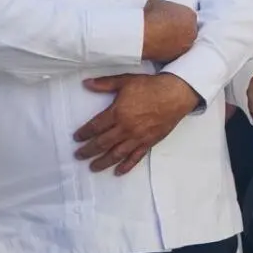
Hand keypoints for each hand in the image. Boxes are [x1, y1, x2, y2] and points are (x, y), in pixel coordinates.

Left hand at [75, 72, 200, 174]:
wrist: (176, 94)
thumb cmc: (151, 86)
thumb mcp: (126, 81)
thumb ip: (105, 83)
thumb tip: (86, 83)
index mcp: (117, 113)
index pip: (95, 127)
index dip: (84, 133)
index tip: (77, 138)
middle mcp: (125, 128)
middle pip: (102, 143)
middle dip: (88, 151)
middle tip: (78, 155)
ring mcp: (137, 137)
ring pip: (116, 154)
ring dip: (103, 162)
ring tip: (92, 167)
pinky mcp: (149, 142)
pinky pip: (135, 157)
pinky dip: (126, 166)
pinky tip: (118, 172)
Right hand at [141, 0, 198, 64]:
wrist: (145, 34)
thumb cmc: (152, 16)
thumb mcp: (157, 3)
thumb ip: (164, 6)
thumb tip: (160, 8)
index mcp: (191, 15)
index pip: (188, 16)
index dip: (178, 17)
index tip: (170, 18)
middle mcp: (193, 31)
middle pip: (188, 29)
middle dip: (179, 29)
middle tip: (167, 28)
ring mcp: (186, 45)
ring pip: (182, 42)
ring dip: (175, 40)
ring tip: (161, 37)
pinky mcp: (178, 55)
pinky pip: (174, 51)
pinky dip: (168, 49)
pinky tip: (158, 45)